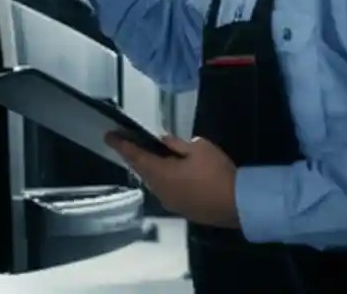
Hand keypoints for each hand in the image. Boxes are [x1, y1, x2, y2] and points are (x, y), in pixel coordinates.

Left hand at [105, 131, 239, 228]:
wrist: (237, 205)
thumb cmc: (216, 173)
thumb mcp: (199, 148)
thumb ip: (177, 144)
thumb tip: (164, 142)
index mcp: (160, 173)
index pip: (135, 155)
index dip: (121, 145)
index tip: (108, 136)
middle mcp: (159, 189)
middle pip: (142, 170)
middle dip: (135, 156)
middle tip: (129, 143)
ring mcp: (170, 202)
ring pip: (154, 182)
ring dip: (151, 169)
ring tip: (152, 156)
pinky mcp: (182, 210)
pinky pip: (167, 190)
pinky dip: (164, 179)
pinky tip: (173, 174)